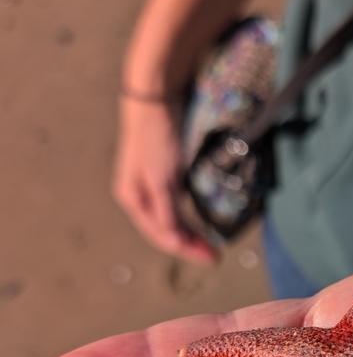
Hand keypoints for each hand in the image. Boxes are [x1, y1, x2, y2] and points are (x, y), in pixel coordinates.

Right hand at [112, 95, 217, 263]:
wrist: (155, 99)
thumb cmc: (155, 138)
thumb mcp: (161, 179)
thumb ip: (166, 210)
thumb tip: (173, 239)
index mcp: (133, 199)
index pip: (162, 236)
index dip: (188, 250)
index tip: (213, 257)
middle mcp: (139, 195)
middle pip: (166, 230)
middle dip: (190, 244)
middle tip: (216, 254)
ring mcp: (150, 184)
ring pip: (171, 219)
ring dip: (190, 232)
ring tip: (210, 242)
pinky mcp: (163, 172)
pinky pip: (176, 203)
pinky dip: (189, 215)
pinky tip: (200, 219)